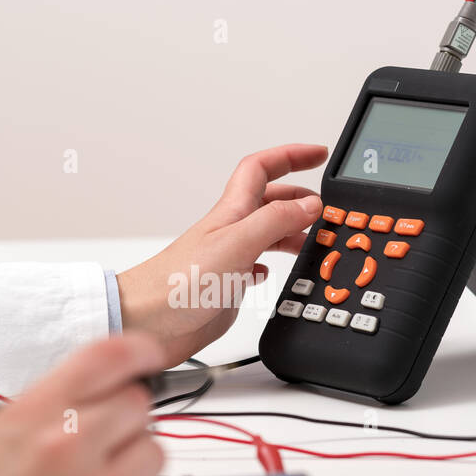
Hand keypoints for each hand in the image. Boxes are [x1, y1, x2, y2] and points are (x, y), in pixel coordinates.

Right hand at [0, 334, 165, 475]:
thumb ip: (52, 410)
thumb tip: (100, 398)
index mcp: (35, 410)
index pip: (109, 356)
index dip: (141, 351)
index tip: (151, 358)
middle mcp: (68, 442)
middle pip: (139, 405)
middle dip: (127, 422)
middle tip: (107, 444)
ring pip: (154, 453)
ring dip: (133, 467)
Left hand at [116, 143, 326, 364]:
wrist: (148, 321)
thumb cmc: (178, 283)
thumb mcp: (236, 243)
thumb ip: (275, 220)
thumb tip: (310, 204)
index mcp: (232, 212)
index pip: (262, 167)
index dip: (291, 155)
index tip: (319, 154)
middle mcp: (232, 230)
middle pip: (270, 199)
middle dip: (300, 196)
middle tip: (326, 206)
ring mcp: (230, 257)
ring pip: (267, 232)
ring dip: (293, 230)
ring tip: (315, 237)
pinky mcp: (227, 284)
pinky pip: (255, 263)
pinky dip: (272, 262)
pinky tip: (274, 270)